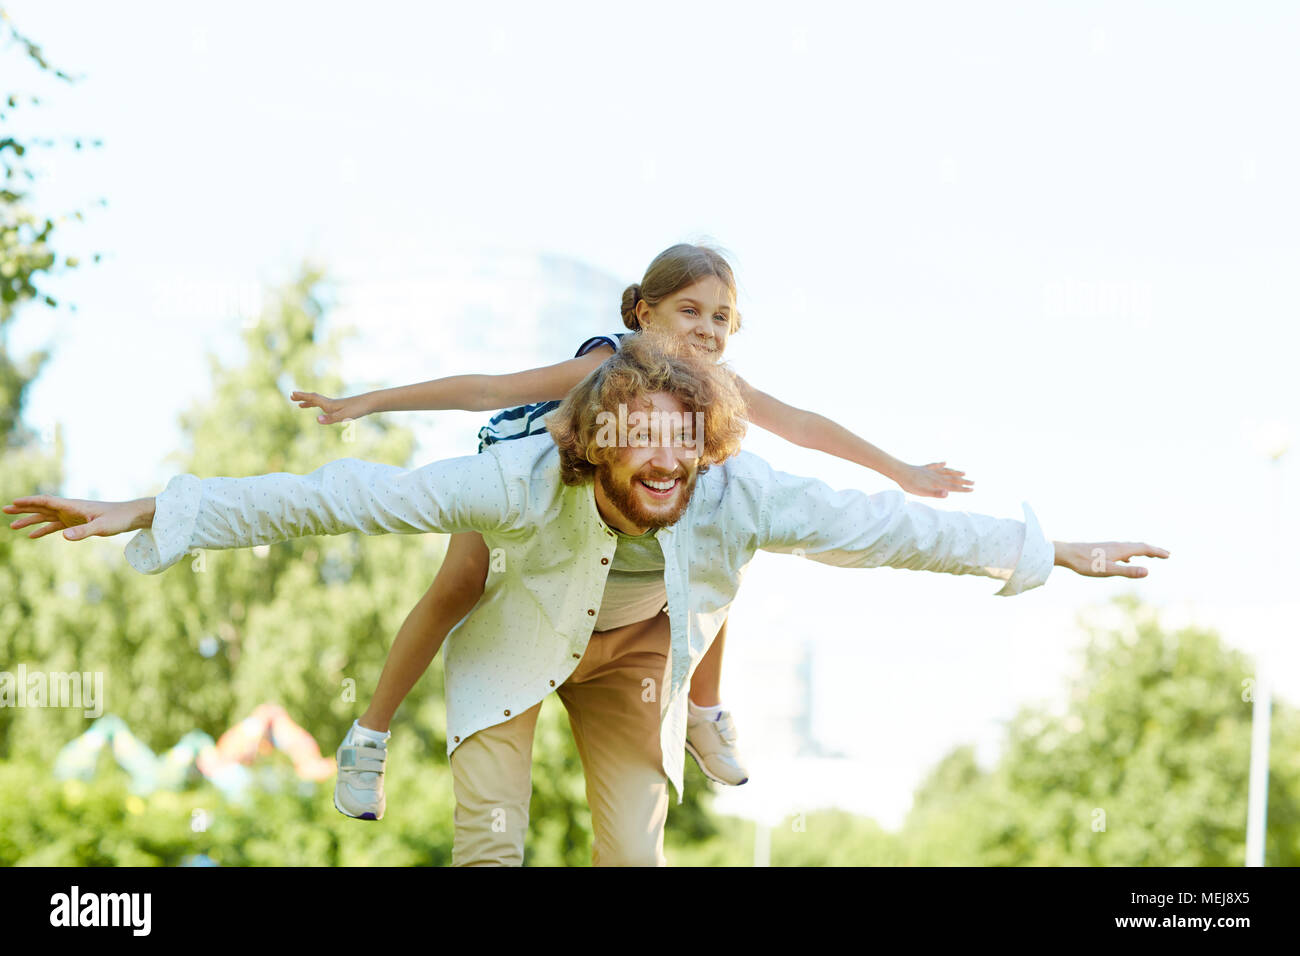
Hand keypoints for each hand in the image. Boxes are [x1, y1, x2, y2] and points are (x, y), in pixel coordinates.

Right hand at [3, 495, 153, 539]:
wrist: (131, 516)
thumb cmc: (118, 519)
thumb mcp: (101, 527)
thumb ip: (83, 532)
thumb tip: (63, 536)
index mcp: (73, 506)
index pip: (47, 501)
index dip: (30, 502)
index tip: (14, 503)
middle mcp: (70, 509)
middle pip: (42, 507)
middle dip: (23, 509)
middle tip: (5, 510)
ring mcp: (72, 516)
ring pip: (46, 516)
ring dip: (30, 520)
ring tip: (12, 525)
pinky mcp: (77, 523)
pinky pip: (55, 526)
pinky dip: (43, 529)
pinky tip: (32, 536)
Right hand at [290, 390, 369, 425]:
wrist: (370, 403)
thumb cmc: (357, 409)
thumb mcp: (343, 416)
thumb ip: (330, 419)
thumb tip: (316, 420)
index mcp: (329, 404)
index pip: (313, 398)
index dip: (302, 396)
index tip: (292, 393)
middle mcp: (331, 403)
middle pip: (313, 399)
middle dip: (302, 398)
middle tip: (291, 396)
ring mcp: (336, 405)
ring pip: (319, 402)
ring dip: (308, 403)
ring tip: (300, 406)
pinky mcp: (341, 407)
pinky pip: (325, 406)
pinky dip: (319, 407)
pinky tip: (322, 411)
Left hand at [895, 461, 973, 497]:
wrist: (900, 472)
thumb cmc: (910, 484)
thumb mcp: (922, 492)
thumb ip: (935, 494)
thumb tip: (948, 494)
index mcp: (937, 483)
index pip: (953, 487)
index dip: (963, 489)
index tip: (972, 489)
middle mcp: (936, 476)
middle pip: (952, 479)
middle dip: (963, 481)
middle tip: (974, 482)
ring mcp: (931, 471)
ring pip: (946, 472)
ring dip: (955, 472)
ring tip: (964, 472)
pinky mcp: (924, 468)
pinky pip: (935, 465)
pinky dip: (941, 464)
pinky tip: (945, 462)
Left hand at [1053, 541, 1169, 578]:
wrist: (1066, 553)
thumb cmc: (1085, 563)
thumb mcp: (1108, 570)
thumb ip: (1127, 571)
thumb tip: (1148, 572)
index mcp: (1121, 550)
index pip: (1144, 549)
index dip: (1157, 552)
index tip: (1168, 555)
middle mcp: (1117, 545)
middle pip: (1139, 546)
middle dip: (1153, 550)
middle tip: (1166, 554)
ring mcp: (1110, 547)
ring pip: (1131, 547)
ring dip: (1143, 550)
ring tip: (1151, 554)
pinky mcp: (1103, 549)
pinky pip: (1122, 550)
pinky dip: (1131, 553)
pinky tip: (1127, 559)